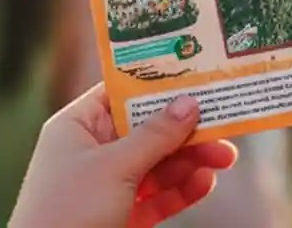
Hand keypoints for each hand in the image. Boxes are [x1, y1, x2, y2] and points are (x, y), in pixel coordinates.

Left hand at [10, 84, 237, 227]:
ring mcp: (107, 185)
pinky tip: (204, 183)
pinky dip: (181, 190)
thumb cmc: (67, 212)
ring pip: (157, 164)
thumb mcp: (114, 167)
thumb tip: (188, 103)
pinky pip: (156, 196)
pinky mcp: (120, 215)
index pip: (121, 93)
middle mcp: (92, 151)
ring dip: (190, 161)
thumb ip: (155, 135)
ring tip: (225, 158)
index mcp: (77, 127)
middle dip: (186, 130)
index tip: (196, 77)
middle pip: (147, 130)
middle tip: (224, 126)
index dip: (158, 84)